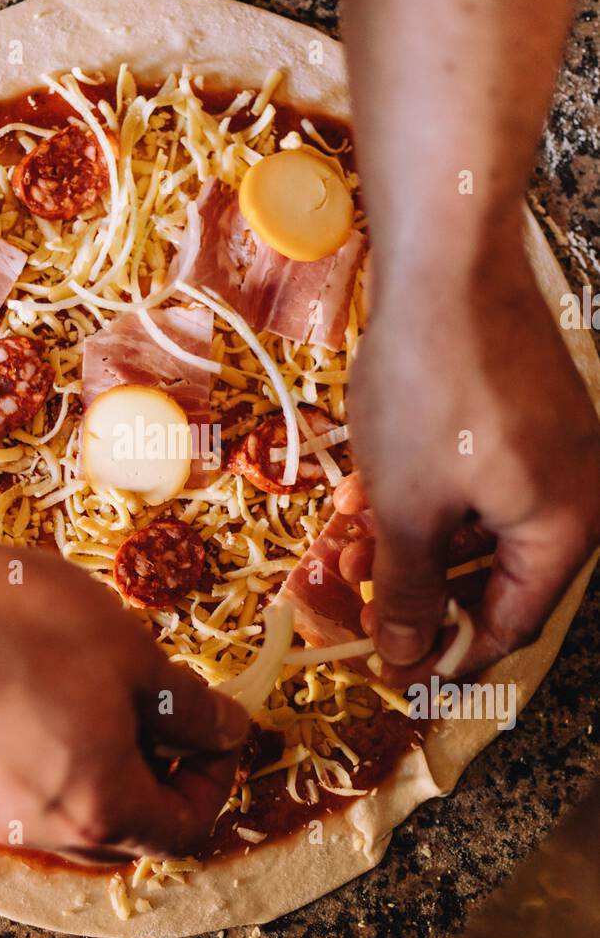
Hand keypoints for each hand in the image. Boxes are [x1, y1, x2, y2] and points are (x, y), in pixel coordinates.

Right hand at [0, 534, 248, 858]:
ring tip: (105, 695)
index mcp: (102, 810)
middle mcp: (42, 829)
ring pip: (67, 813)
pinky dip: (48, 758)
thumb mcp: (137, 658)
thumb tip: (227, 730)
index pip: (183, 828)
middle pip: (125, 833)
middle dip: (160, 779)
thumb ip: (191, 708)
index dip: (214, 778)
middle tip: (167, 715)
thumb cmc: (28, 626)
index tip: (216, 727)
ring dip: (103, 769)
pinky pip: (16, 788)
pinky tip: (43, 692)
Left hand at [346, 211, 599, 680]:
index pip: (509, 622)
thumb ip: (407, 588)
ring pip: (486, 522)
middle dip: (426, 592)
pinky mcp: (532, 408)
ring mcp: (559, 445)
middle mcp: (579, 492)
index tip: (394, 672)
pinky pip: (486, 477)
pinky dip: (436, 494)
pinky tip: (379, 490)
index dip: (447, 653)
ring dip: (422, 542)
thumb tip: (405, 655)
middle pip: (500, 574)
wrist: (448, 265)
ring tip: (358, 546)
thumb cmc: (430, 392)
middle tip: (364, 604)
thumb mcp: (406, 508)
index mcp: (565, 531)